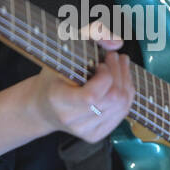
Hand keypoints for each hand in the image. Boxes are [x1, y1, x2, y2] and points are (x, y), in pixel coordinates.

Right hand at [32, 22, 134, 142]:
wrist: (43, 107)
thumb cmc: (53, 76)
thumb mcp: (62, 50)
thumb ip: (89, 35)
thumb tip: (117, 43)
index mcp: (58, 100)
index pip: (92, 95)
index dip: (105, 76)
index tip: (99, 63)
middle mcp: (71, 120)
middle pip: (113, 99)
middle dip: (119, 73)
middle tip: (114, 57)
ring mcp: (84, 131)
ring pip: (122, 106)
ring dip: (125, 81)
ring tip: (119, 65)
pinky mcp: (95, 135)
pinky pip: (123, 113)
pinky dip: (126, 94)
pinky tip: (119, 82)